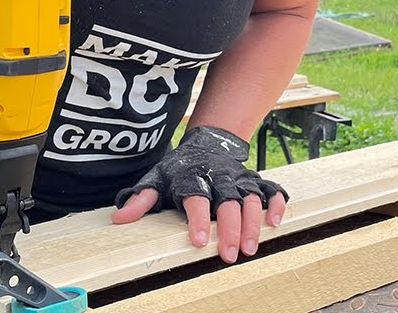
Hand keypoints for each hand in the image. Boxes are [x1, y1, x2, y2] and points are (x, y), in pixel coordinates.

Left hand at [111, 126, 287, 263]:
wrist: (208, 142)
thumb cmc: (181, 168)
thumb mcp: (157, 178)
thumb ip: (141, 198)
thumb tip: (120, 217)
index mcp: (194, 178)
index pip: (197, 199)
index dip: (198, 219)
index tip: (198, 240)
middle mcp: (219, 178)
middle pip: (228, 202)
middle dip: (230, 229)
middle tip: (229, 254)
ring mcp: (240, 179)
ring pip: (251, 199)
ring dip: (252, 224)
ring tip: (249, 248)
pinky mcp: (256, 180)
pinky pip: (272, 189)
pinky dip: (276, 204)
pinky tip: (275, 222)